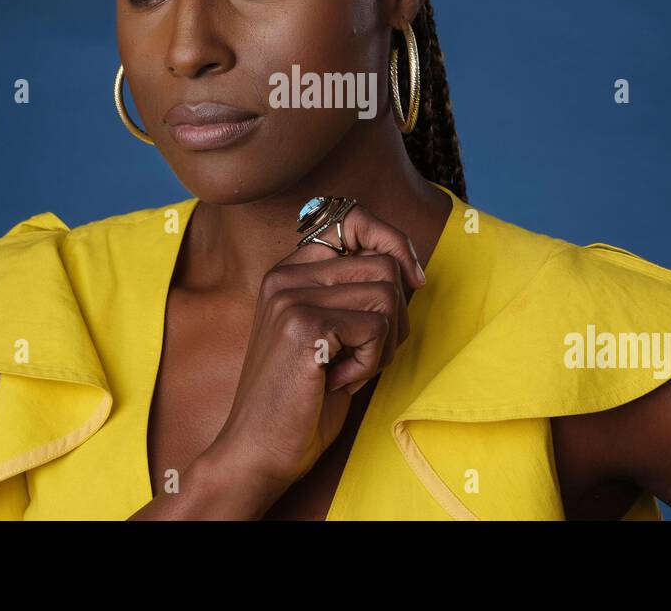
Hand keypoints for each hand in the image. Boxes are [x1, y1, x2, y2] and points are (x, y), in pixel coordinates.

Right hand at [205, 201, 426, 496]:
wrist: (258, 451)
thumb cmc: (301, 401)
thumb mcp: (331, 336)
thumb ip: (355, 296)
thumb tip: (410, 269)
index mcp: (289, 272)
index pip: (353, 218)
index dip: (393, 241)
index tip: (413, 279)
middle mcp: (286, 276)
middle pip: (384, 263)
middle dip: (396, 316)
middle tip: (367, 355)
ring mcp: (292, 297)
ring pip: (388, 295)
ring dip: (384, 343)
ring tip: (349, 369)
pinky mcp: (305, 325)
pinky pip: (378, 328)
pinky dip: (371, 363)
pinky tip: (337, 382)